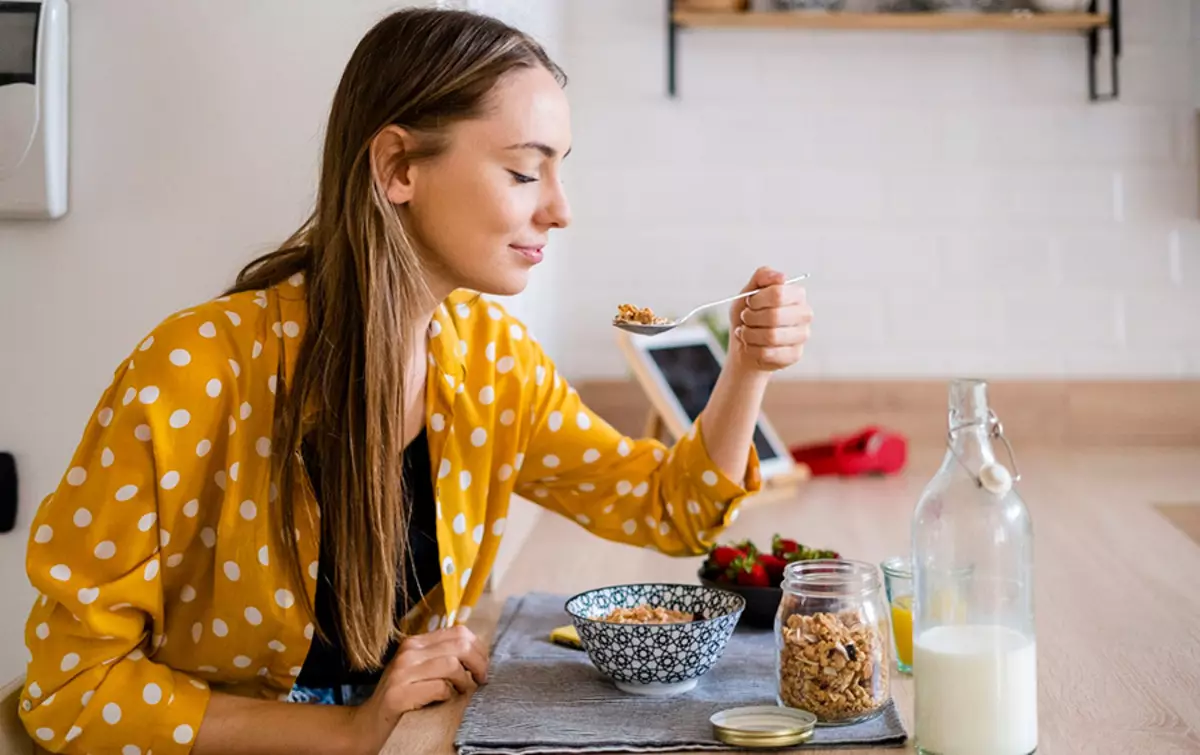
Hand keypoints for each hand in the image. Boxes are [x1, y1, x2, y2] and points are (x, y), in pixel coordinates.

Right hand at [349, 624, 489, 753]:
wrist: (367, 725)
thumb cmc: (401, 698)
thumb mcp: (419, 670)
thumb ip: (442, 657)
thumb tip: (478, 655)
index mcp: (416, 643)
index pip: (459, 632)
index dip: (479, 648)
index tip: (482, 666)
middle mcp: (408, 652)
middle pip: (460, 646)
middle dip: (478, 664)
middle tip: (481, 680)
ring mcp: (402, 672)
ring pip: (452, 665)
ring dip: (465, 682)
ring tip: (463, 692)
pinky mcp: (399, 694)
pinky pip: (439, 688)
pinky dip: (449, 696)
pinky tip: (445, 701)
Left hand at [727, 267, 811, 372]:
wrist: (744, 344)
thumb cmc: (749, 315)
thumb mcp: (749, 292)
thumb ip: (762, 277)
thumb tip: (782, 276)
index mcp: (796, 294)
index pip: (777, 294)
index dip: (756, 300)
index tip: (749, 303)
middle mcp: (804, 314)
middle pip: (774, 316)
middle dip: (751, 318)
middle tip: (745, 319)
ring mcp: (802, 336)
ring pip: (771, 337)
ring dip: (749, 335)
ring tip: (745, 332)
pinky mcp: (794, 355)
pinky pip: (767, 354)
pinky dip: (751, 349)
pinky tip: (750, 346)